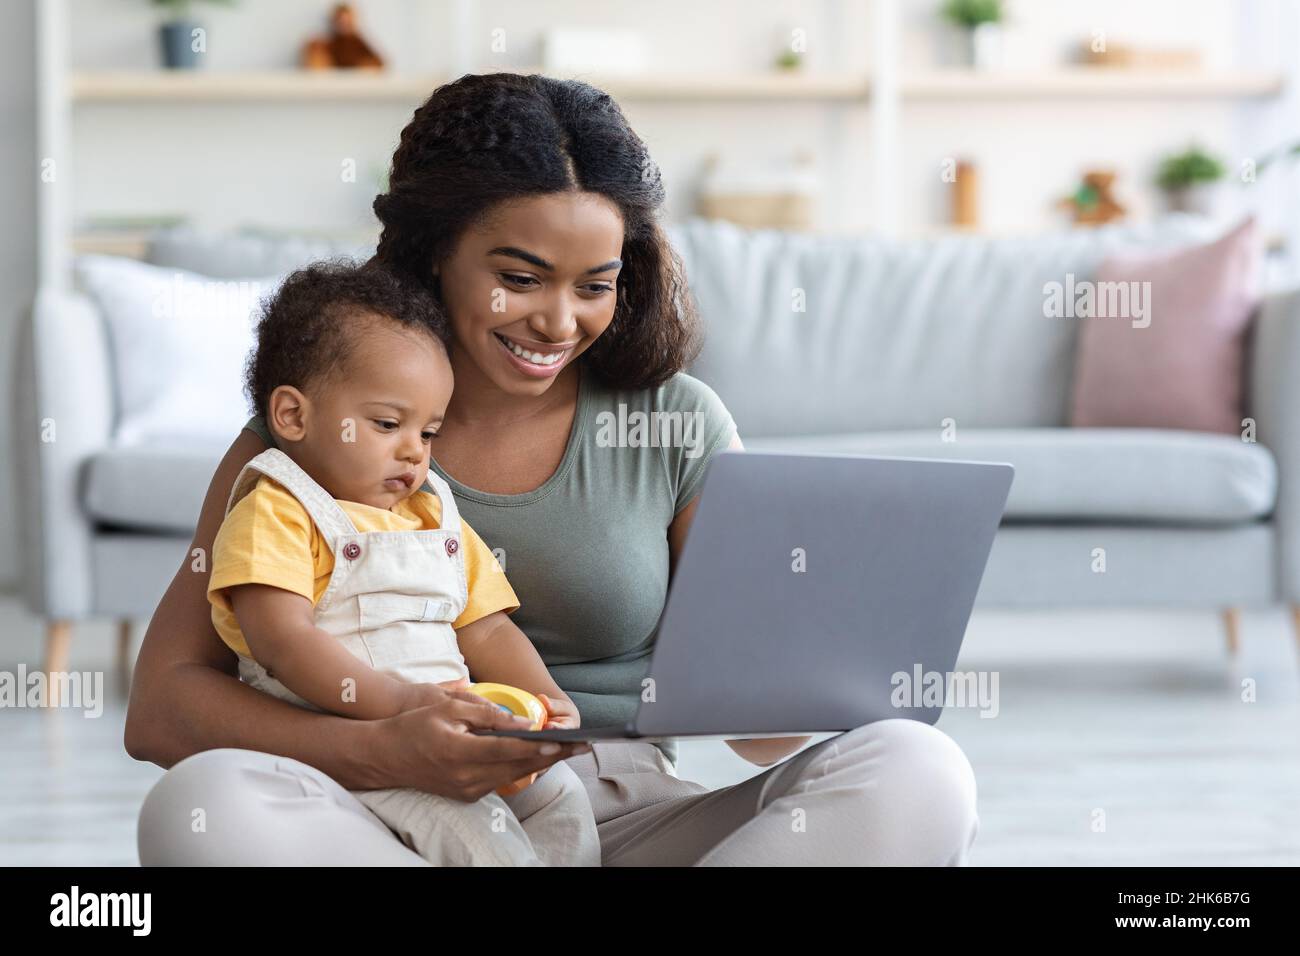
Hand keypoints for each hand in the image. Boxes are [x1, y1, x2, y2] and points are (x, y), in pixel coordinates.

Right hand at [376, 683, 589, 801]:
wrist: (384, 757)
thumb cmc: (415, 725)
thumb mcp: (448, 708)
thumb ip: (486, 714)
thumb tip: (521, 722)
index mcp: (459, 752)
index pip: (507, 750)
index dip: (537, 746)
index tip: (564, 741)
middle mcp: (465, 777)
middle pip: (517, 766)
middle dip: (552, 756)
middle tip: (582, 746)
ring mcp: (466, 790)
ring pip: (512, 775)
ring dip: (541, 763)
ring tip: (570, 750)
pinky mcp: (466, 795)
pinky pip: (500, 780)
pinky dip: (521, 768)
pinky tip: (540, 758)